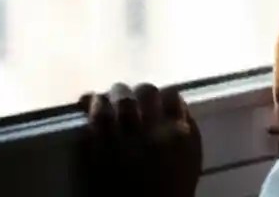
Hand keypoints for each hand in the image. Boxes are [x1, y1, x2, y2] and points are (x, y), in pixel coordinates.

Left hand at [78, 83, 202, 196]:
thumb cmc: (171, 192)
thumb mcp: (191, 160)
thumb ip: (187, 131)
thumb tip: (176, 107)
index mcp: (178, 134)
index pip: (171, 96)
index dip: (163, 95)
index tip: (158, 100)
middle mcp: (150, 133)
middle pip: (143, 93)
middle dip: (135, 92)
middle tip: (129, 95)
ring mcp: (120, 142)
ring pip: (114, 102)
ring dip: (109, 96)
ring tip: (106, 97)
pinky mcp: (95, 154)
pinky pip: (92, 122)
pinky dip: (90, 107)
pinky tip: (88, 103)